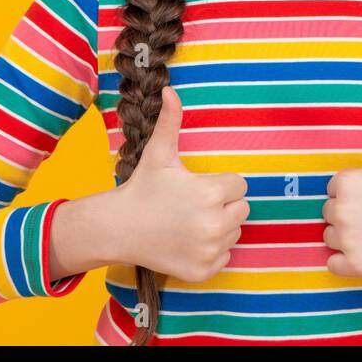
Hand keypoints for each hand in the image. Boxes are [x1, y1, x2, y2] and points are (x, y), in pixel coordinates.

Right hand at [111, 85, 249, 282]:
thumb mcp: (159, 154)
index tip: (197, 186)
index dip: (220, 184)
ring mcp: (209, 251)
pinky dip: (211, 250)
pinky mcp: (203, 271)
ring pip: (234, 232)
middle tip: (193, 204)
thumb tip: (169, 90)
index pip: (239, 186)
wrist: (119, 229)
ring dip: (219, 227)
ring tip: (189, 221)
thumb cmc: (143, 188)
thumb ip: (171, 121)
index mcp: (210, 194)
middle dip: (223, 205)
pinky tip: (188, 241)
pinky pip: (225, 256)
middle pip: (241, 209)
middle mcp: (213, 225)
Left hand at [323, 93, 361, 276]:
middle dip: (350, 213)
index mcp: (347, 181)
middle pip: (331, 212)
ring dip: (348, 237)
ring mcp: (348, 240)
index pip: (335, 188)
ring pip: (331, 237)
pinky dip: (346, 261)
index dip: (356, 192)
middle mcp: (342, 210)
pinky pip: (333, 263)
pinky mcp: (355, 265)